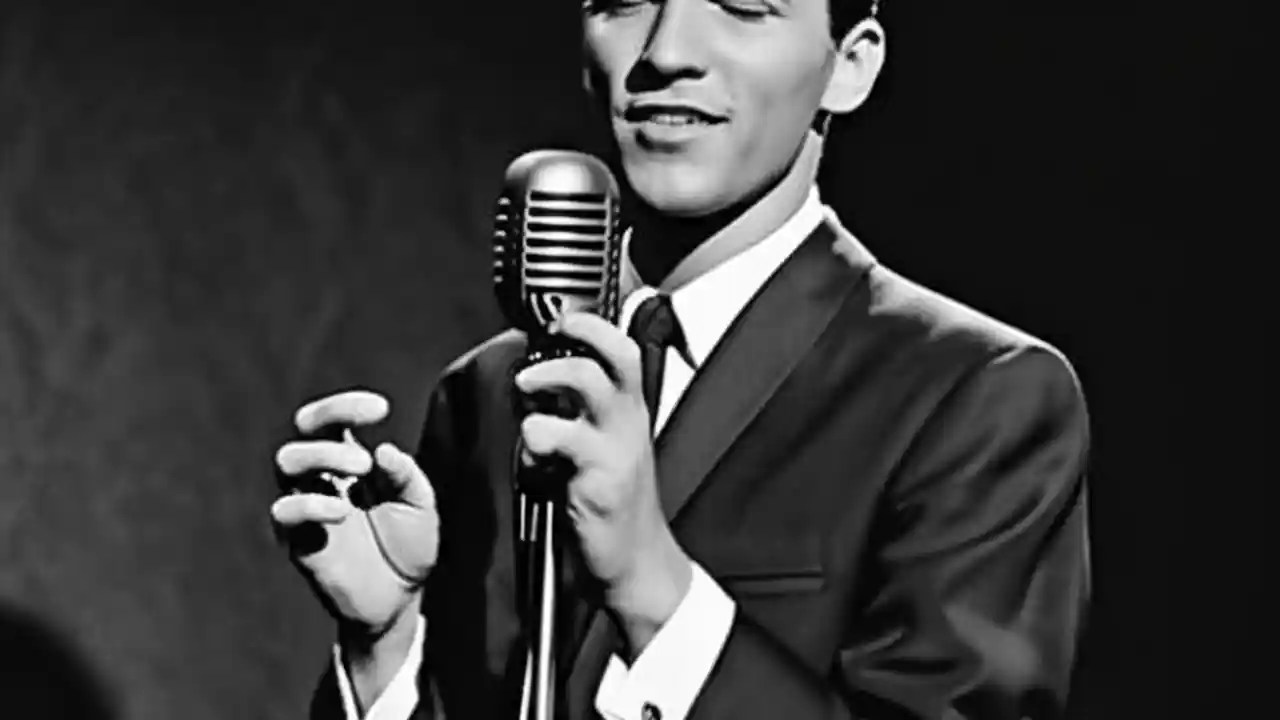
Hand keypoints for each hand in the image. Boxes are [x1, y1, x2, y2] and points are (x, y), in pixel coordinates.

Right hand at [271, 390, 437, 640]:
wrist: (400, 600)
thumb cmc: (409, 546)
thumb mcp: (420, 506)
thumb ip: (406, 476)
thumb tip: (383, 450)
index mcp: (350, 463)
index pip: (331, 422)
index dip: (346, 407)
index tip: (380, 409)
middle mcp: (323, 480)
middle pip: (301, 437)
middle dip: (331, 436)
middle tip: (365, 463)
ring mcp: (309, 510)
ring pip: (286, 463)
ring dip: (320, 458)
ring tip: (358, 475)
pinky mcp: (300, 542)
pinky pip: (285, 513)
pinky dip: (309, 504)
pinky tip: (340, 511)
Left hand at [515, 312, 691, 652]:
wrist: (636, 563)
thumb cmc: (612, 503)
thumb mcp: (602, 449)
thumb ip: (575, 415)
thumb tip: (534, 382)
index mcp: (628, 414)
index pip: (624, 353)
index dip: (594, 329)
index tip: (563, 321)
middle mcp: (628, 425)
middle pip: (614, 360)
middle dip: (576, 341)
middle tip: (545, 347)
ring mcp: (616, 451)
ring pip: (588, 390)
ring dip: (546, 384)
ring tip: (526, 397)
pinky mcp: (600, 481)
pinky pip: (560, 442)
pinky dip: (534, 443)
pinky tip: (533, 462)